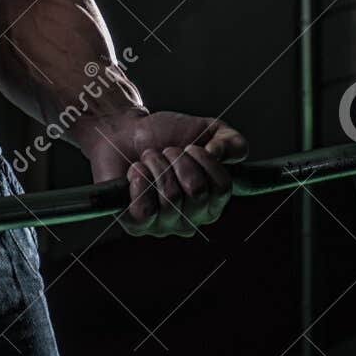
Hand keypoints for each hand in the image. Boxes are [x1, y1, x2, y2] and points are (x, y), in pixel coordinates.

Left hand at [83, 110, 248, 238]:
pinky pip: (145, 209)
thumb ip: (231, 142)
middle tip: (166, 151)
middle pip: (197, 191)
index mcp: (212, 200)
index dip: (206, 160)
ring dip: (157, 165)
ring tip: (149, 158)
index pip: (223, 187)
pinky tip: (136, 171)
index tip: (190, 146)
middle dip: (179, 160)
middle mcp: (191, 219)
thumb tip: (220, 154)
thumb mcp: (207, 130)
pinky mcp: (136, 225)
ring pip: (171, 198)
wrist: (123, 132)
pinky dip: (139, 180)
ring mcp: (164, 225)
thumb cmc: (164, 136)